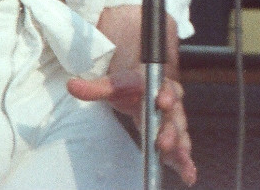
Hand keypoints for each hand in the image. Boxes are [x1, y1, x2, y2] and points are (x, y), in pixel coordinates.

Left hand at [69, 67, 195, 184]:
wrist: (145, 90)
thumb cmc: (130, 88)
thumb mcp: (112, 85)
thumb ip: (95, 88)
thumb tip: (72, 85)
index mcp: (155, 85)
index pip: (160, 87)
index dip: (163, 94)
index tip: (162, 100)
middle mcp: (169, 102)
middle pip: (172, 115)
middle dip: (169, 129)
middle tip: (163, 142)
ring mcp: (173, 121)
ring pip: (179, 133)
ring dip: (179, 147)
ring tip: (180, 160)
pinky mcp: (175, 138)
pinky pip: (182, 150)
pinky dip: (185, 162)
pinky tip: (188, 175)